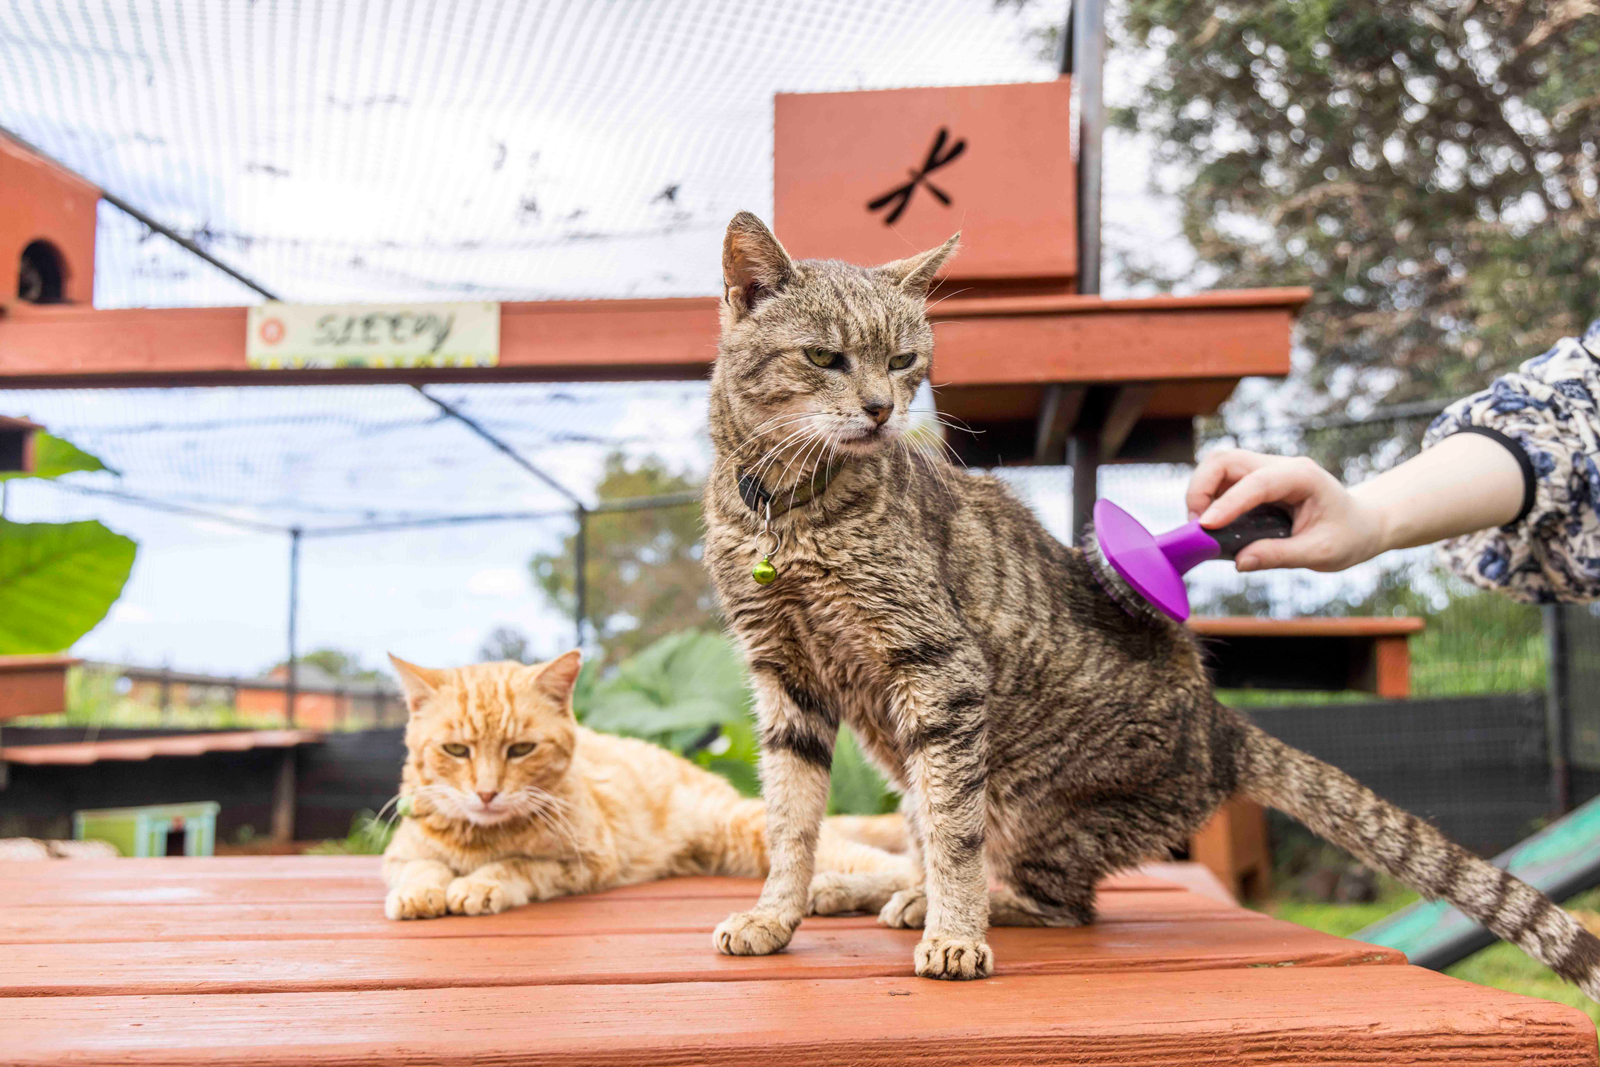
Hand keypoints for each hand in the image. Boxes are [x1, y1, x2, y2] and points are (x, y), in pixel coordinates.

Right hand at [1186, 450, 1387, 572]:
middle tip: (1197, 526)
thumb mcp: (1322, 552)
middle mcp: (1280, 466)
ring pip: (1217, 466)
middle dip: (1201, 488)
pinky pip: (1221, 481)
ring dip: (1200, 492)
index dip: (1227, 502)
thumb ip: (1280, 555)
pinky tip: (1211, 524)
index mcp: (1302, 476)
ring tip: (1201, 526)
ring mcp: (1266, 471)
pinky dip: (1207, 499)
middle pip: (1225, 460)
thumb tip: (1239, 562)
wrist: (1363, 524)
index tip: (1204, 526)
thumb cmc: (1349, 536)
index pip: (1256, 482)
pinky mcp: (1255, 482)